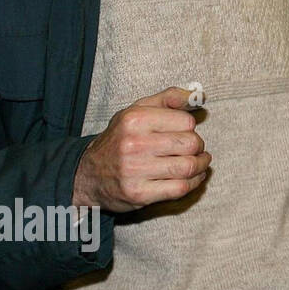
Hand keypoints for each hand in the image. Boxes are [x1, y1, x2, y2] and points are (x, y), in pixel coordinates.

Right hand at [72, 86, 210, 211]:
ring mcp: (135, 171)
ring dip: (201, 165)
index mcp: (135, 119)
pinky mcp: (138, 194)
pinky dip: (194, 182)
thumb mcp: (137, 110)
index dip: (191, 128)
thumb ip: (169, 98)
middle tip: (194, 149)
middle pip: (191, 144)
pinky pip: (180, 188)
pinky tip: (192, 177)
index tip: (185, 132)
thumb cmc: (120, 139)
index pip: (186, 122)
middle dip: (198, 147)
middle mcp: (133, 144)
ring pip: (188, 167)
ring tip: (199, 162)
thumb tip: (199, 95)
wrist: (87, 175)